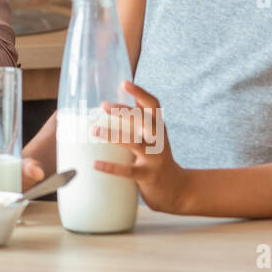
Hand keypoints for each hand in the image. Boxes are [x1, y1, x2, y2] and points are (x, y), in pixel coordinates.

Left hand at [92, 81, 189, 213]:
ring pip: (134, 143)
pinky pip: (128, 170)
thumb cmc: (158, 157)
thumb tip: (123, 91)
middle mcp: (158, 140)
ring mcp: (154, 158)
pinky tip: (95, 164)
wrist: (176, 189)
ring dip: (113, 136)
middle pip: (143, 121)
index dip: (140, 93)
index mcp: (158, 127)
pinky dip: (111, 167)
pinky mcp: (147, 175)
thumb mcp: (154, 135)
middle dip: (124, 112)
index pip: (153, 105)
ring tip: (95, 131)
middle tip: (103, 105)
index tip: (124, 83)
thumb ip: (141, 117)